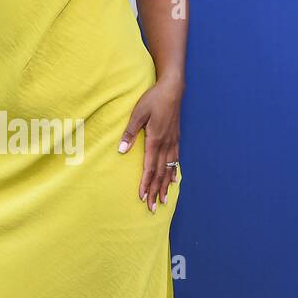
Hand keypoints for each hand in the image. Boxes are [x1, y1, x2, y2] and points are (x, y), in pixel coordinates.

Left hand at [118, 81, 181, 211]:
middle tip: (152, 208)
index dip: (146, 184)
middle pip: (160, 173)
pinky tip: (174, 181)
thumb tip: (122, 150)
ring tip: (164, 200)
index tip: (143, 197)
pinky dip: (174, 173)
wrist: (172, 89)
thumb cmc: (153, 99)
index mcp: (155, 140)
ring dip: (165, 186)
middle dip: (155, 191)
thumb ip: (130, 132)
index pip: (149, 168)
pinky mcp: (176, 138)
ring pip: (169, 169)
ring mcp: (173, 142)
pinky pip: (176, 160)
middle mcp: (166, 144)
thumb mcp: (138, 113)